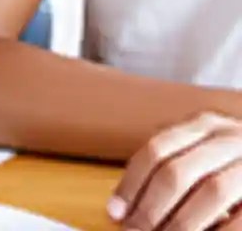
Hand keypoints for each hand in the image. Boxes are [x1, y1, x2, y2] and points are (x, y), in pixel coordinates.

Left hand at [111, 113, 241, 230]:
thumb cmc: (236, 169)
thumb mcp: (205, 156)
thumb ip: (173, 171)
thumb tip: (125, 210)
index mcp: (207, 125)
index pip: (157, 150)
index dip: (131, 185)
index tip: (117, 214)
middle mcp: (233, 138)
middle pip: (177, 171)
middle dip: (151, 209)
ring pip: (212, 192)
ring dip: (182, 223)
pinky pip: (241, 217)